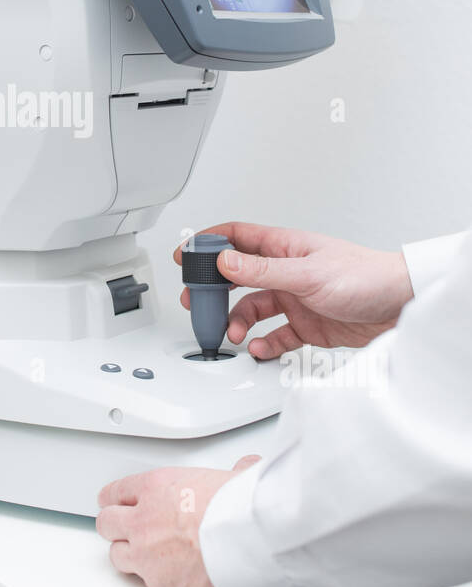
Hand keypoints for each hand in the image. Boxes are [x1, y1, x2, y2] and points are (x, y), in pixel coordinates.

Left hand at [96, 458, 259, 586]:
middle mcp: (144, 522)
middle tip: (125, 531)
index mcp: (158, 488)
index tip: (117, 503)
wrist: (255, 548)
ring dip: (130, 557)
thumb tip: (247, 468)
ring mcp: (148, 558)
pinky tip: (176, 583)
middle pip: (107, 523)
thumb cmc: (245, 511)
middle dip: (115, 527)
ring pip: (118, 557)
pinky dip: (161, 585)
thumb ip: (234, 475)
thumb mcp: (236, 477)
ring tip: (148, 559)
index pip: (117, 491)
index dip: (117, 499)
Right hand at [175, 222, 413, 359]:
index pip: (237, 237)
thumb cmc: (366, 276)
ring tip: (236, 334)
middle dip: (215, 291)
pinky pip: (277, 335)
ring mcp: (296, 298)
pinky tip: (261, 348)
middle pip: (238, 277)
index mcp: (285, 247)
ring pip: (254, 309)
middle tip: (197, 304)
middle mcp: (287, 271)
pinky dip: (266, 344)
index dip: (209, 243)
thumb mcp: (306, 273)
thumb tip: (224, 261)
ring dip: (240, 322)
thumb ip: (262, 270)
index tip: (185, 255)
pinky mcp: (308, 325)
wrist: (401, 305)